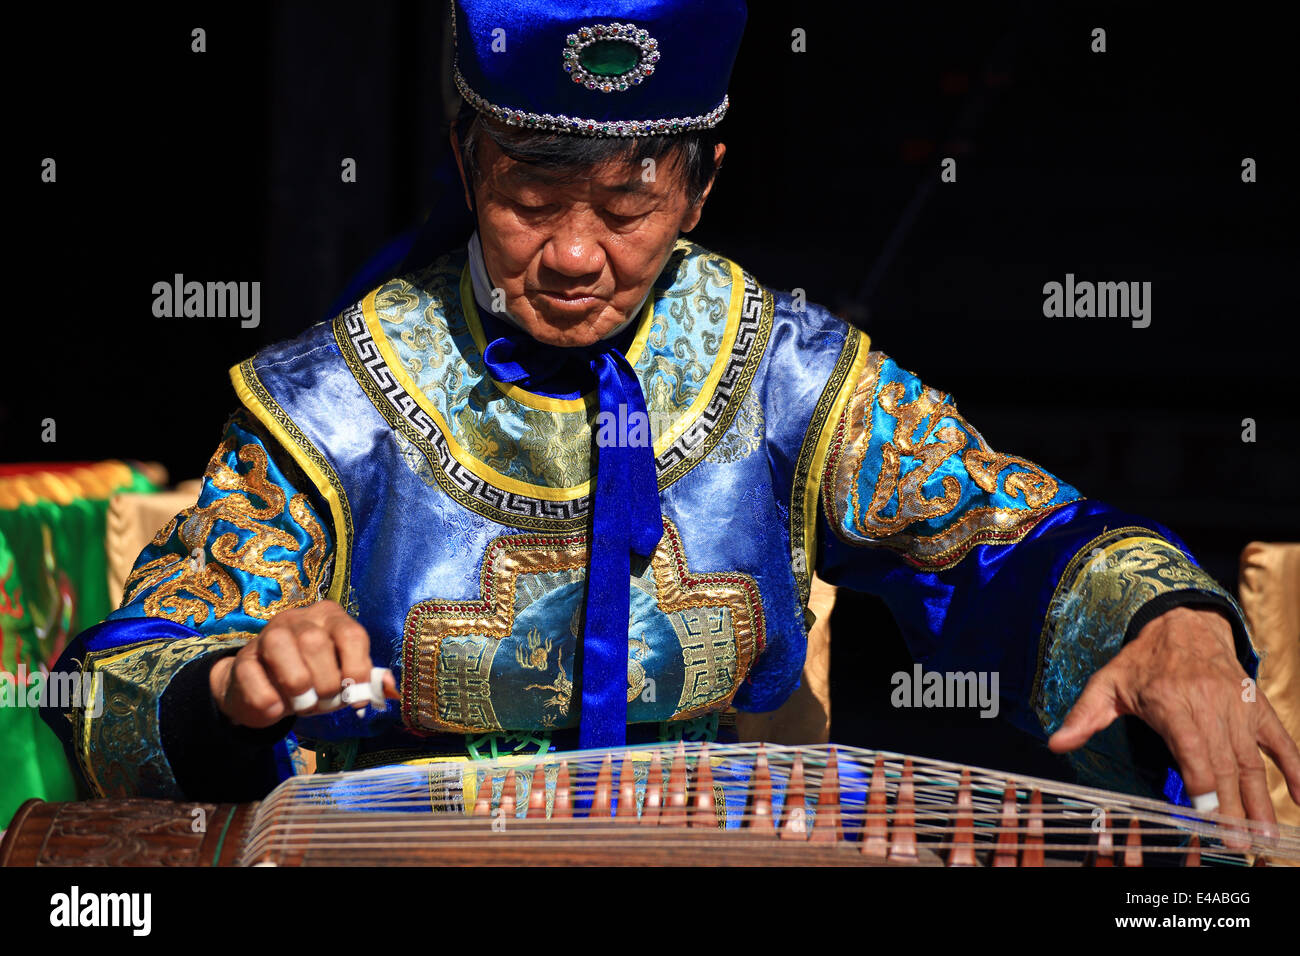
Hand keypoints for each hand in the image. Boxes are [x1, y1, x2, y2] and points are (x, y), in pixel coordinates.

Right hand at [209, 599, 399, 727]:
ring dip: (298, 687)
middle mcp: (298, 618)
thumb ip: (366, 680)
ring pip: (281, 650)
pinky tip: (277, 707)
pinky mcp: (242, 660)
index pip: (351, 634)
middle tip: (326, 702)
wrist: (263, 690)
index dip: (357, 669)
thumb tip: (390, 688)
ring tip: (304, 703)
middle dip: (326, 683)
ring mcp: (266, 635)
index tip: (357, 698)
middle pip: (316, 643)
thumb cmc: (313, 680)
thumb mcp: (342, 678)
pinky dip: (270, 702)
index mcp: (330, 617)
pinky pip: (255, 679)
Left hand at [1048, 606, 1299, 838]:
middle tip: (1239, 846)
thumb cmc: (1141, 661)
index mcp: (1171, 702)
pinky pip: (1282, 740)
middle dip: (1234, 807)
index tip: (1208, 815)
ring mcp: (1238, 707)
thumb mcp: (1106, 683)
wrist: (1183, 623)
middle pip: (1225, 763)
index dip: (1202, 782)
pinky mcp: (1257, 707)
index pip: (1191, 749)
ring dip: (1262, 800)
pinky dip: (1296, 768)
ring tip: (1265, 837)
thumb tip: (1056, 743)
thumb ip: (1084, 716)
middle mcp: (1209, 705)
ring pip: (1252, 759)